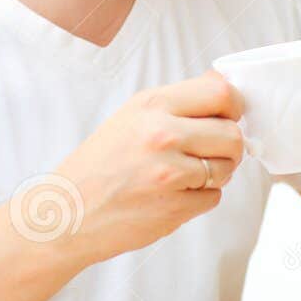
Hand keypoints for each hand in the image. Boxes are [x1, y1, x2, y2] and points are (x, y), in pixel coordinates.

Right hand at [45, 71, 244, 264]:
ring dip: (216, 174)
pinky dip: (199, 198)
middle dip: (229, 146)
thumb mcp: (131, 117)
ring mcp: (169, 172)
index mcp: (151, 105)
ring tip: (185, 175)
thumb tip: (222, 87)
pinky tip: (171, 195)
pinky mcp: (174, 206)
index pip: (221, 93)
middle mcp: (162, 134)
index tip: (229, 116)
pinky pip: (213, 198)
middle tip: (210, 153)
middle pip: (232, 134)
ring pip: (227, 167)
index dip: (234, 107)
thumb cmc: (98, 166)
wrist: (66, 213)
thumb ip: (177, 104)